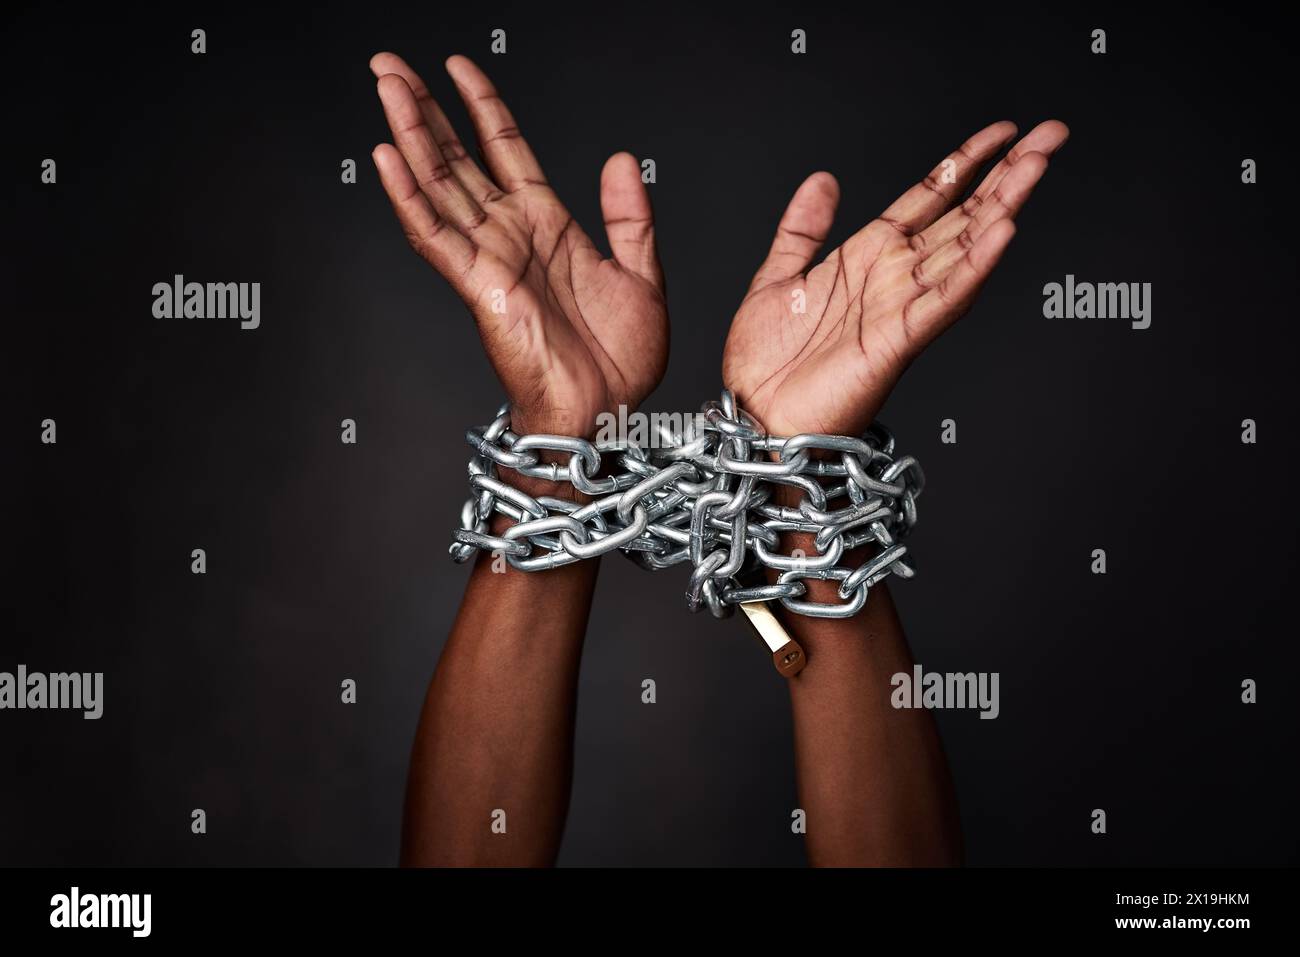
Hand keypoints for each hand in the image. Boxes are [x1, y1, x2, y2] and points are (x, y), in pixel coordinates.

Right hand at [369, 53, 666, 437]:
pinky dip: (410, 198)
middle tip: (390, 64)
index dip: (481, 105)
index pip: (504, 149)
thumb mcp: (641, 274)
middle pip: (457, 157)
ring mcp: (491, 259)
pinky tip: (388, 159)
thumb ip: (630, 217)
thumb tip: (623, 160)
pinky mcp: (480, 288)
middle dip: (423, 108)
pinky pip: (436, 236)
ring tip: (386, 86)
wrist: (605, 414)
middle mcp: (510, 236)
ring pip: (439, 184)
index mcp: (546, 226)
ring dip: (409, 134)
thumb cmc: (618, 363)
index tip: (459, 67)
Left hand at [723, 120, 1068, 437]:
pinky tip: (1002, 233)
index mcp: (868, 259)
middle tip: (1050, 135)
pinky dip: (974, 268)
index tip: (1004, 133)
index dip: (968, 163)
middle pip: (964, 217)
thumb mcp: (778, 277)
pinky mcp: (898, 341)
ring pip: (966, 250)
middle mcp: (893, 279)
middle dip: (1008, 175)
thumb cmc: (765, 365)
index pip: (931, 197)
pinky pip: (943, 300)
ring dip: (1003, 207)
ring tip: (1036, 168)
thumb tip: (823, 180)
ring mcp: (900, 309)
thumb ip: (802, 228)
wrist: (755, 419)